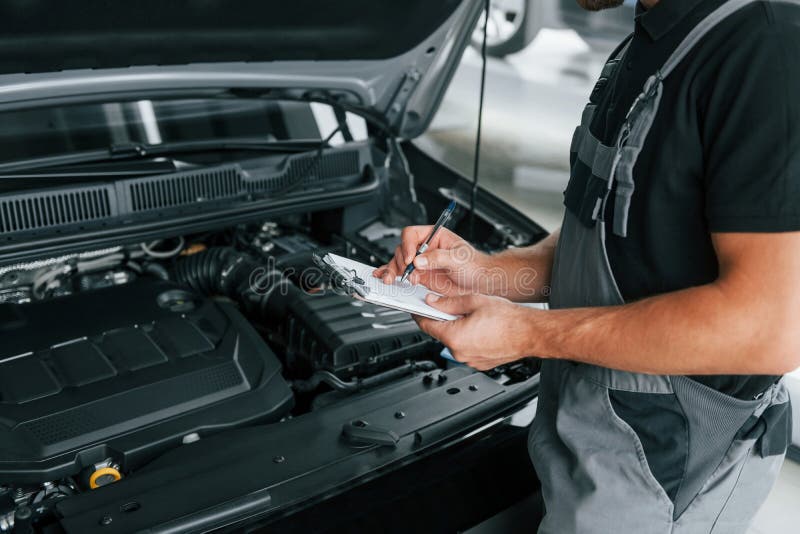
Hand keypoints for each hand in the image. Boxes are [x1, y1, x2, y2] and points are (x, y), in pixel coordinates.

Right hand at [373, 226, 493, 295]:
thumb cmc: (475, 266)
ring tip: (391, 280)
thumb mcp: (458, 258)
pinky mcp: (420, 277)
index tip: (411, 258)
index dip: (408, 245)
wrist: (480, 284)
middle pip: (402, 249)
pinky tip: (385, 277)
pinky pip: (402, 275)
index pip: (412, 234)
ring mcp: (421, 263)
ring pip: (399, 263)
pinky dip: (393, 276)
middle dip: (399, 261)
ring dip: (393, 270)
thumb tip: (418, 260)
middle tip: (404, 272)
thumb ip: (437, 258)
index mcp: (434, 236)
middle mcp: (425, 248)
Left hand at [414, 294, 534, 369]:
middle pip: (441, 333)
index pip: (426, 325)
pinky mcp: (480, 364)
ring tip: (473, 317)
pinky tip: (480, 328)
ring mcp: (470, 360)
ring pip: (454, 341)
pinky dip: (469, 339)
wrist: (531, 334)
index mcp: (455, 337)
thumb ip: (448, 302)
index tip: (416, 307)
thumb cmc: (508, 319)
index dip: (419, 313)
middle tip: (451, 306)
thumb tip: (433, 301)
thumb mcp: (474, 301)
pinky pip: (467, 349)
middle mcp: (460, 353)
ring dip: (457, 329)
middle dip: (443, 319)